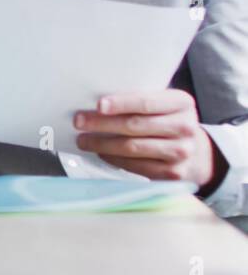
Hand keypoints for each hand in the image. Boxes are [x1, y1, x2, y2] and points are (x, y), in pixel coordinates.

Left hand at [74, 89, 223, 185]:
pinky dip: (114, 159)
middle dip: (102, 124)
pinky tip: (101, 153)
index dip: (121, 103)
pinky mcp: (173, 174)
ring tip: (83, 140)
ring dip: (102, 144)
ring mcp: (181, 152)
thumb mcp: (163, 105)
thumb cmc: (167, 122)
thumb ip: (139, 101)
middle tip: (78, 122)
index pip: (146, 102)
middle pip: (135, 125)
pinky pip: (136, 166)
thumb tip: (97, 104)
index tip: (98, 105)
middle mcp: (185, 127)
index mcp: (182, 103)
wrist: (197, 153)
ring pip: (132, 147)